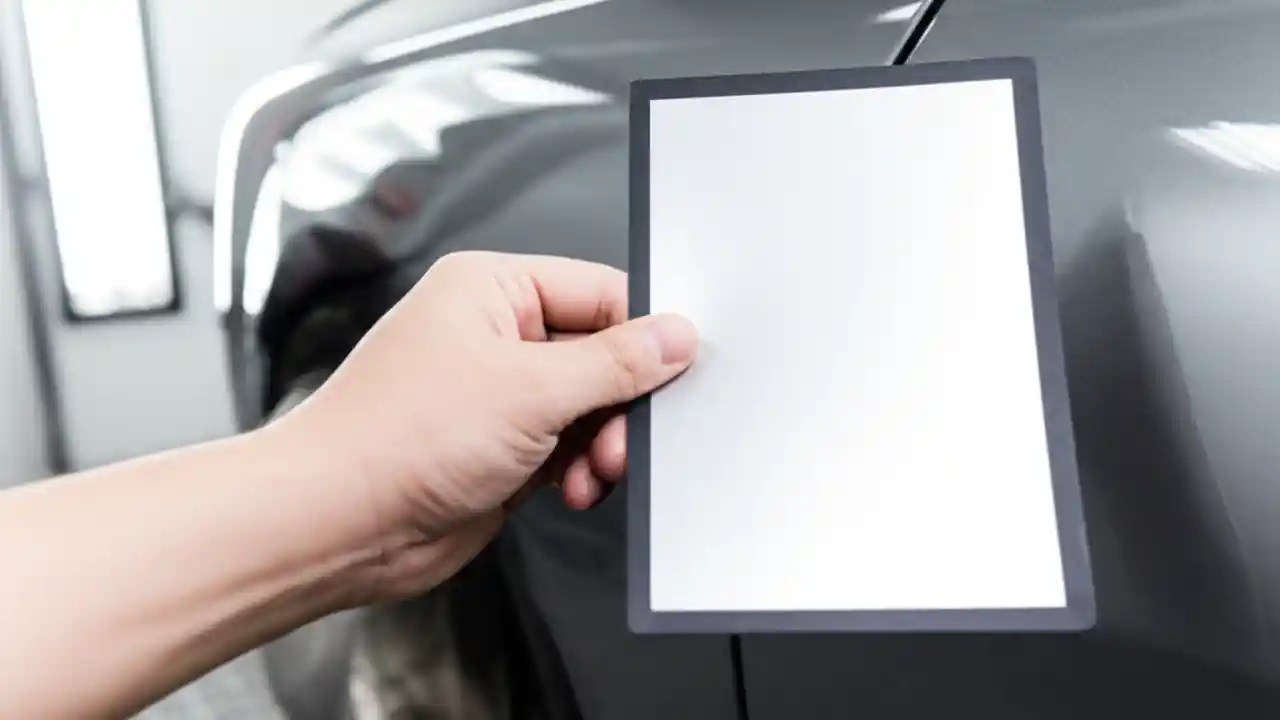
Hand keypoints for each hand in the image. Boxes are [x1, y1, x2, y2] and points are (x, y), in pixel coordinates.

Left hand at [277, 251, 697, 600]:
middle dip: (619, 404)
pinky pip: (567, 447)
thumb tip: (672, 337)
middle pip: (599, 354)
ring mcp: (495, 392)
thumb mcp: (529, 389)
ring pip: (587, 407)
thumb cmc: (396, 438)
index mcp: (490, 288)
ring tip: (593, 471)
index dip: (643, 334)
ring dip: (600, 444)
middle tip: (624, 438)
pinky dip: (580, 470)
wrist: (337, 523)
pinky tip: (572, 489)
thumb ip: (613, 363)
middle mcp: (492, 333)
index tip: (675, 372)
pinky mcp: (498, 446)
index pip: (599, 292)